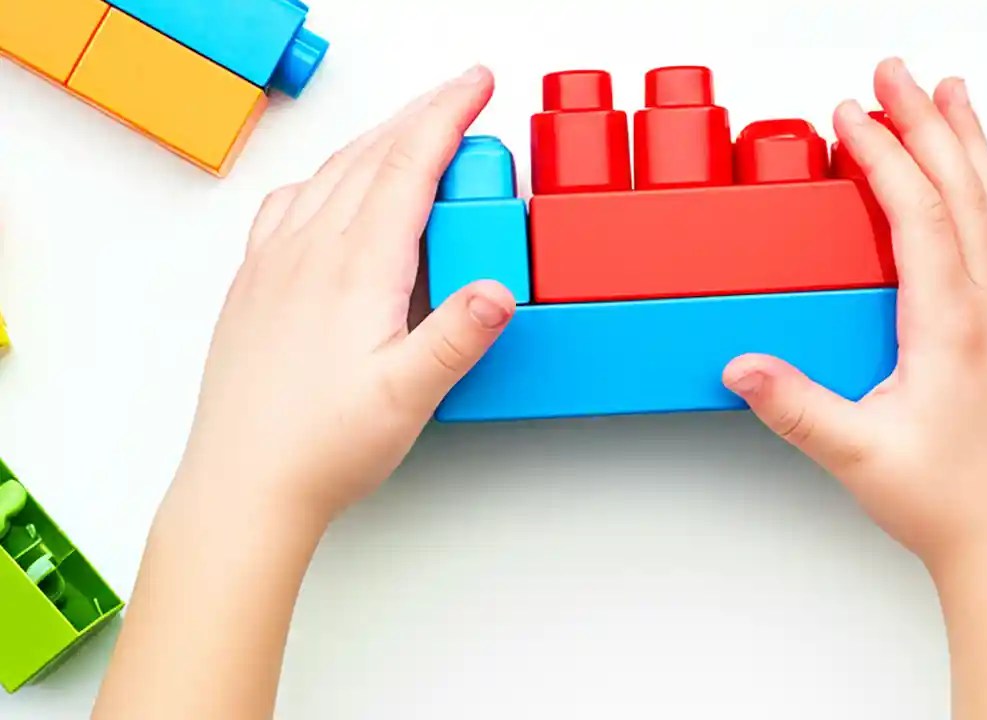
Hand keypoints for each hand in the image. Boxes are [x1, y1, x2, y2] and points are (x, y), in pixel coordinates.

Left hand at [179, 65, 513, 521]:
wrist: (241, 487)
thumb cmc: (319, 448)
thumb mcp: (408, 396)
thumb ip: (457, 336)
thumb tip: (500, 289)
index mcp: (355, 268)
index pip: (408, 165)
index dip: (447, 114)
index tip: (476, 84)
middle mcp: (308, 252)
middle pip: (371, 156)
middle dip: (421, 114)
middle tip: (459, 95)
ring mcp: (274, 265)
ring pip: (329, 173)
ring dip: (375, 140)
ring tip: (409, 133)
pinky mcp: (254, 286)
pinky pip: (289, 204)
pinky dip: (325, 176)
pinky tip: (329, 192)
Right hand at [724, 59, 986, 569]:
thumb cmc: (950, 502)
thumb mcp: (857, 454)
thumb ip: (795, 407)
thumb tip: (741, 367)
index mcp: (954, 325)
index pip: (920, 214)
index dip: (884, 155)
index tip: (851, 115)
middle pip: (965, 189)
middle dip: (929, 120)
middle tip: (898, 73)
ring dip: (970, 144)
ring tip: (952, 97)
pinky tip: (977, 184)